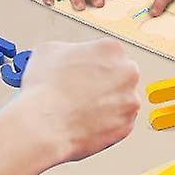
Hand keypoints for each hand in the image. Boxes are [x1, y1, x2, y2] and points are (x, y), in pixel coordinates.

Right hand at [19, 39, 139, 163]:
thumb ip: (68, 50)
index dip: (91, 63)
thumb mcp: (49, 50)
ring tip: (81, 108)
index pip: (106, 53)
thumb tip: (66, 57)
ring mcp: (129, 100)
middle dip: (102, 82)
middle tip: (82, 90)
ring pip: (120, 99)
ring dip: (106, 103)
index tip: (83, 70)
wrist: (44, 126)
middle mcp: (127, 72)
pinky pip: (118, 122)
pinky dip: (106, 123)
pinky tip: (86, 121)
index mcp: (111, 49)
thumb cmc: (46, 90)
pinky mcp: (127, 126)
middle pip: (118, 74)